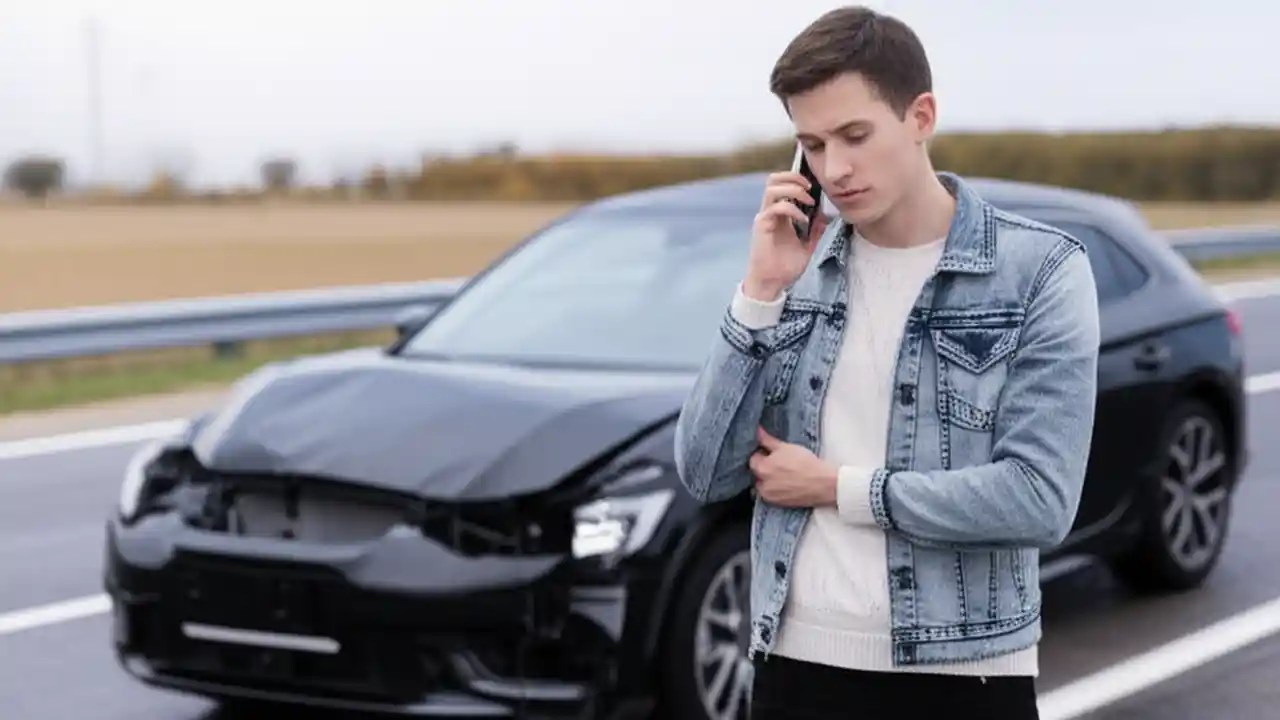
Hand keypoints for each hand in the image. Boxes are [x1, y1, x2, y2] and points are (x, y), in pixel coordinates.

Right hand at [743, 171, 831, 300]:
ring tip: (808, 200)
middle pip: (773, 180)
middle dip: (793, 177)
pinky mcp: (762, 226)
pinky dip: (792, 209)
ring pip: (772, 188)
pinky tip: (804, 220)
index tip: (815, 185)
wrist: (772, 284)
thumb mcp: (807, 246)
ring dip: (793, 189)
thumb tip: (825, 216)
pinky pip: (776, 208)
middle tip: (810, 187)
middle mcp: (769, 212)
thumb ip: (815, 230)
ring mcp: (764, 218)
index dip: (796, 178)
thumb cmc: (785, 267)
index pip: (782, 185)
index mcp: (779, 214)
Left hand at [749, 426, 838, 507]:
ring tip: (784, 473)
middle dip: (764, 467)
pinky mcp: (778, 504)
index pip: (753, 459)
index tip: (771, 452)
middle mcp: (762, 485)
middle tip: (779, 462)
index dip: (762, 453)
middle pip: (757, 473)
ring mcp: (770, 496)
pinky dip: (775, 488)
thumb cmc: (805, 463)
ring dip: (769, 479)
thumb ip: (767, 440)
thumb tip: (757, 431)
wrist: (823, 484)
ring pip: (763, 484)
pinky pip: (771, 494)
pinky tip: (787, 482)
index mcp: (762, 469)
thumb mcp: (785, 447)